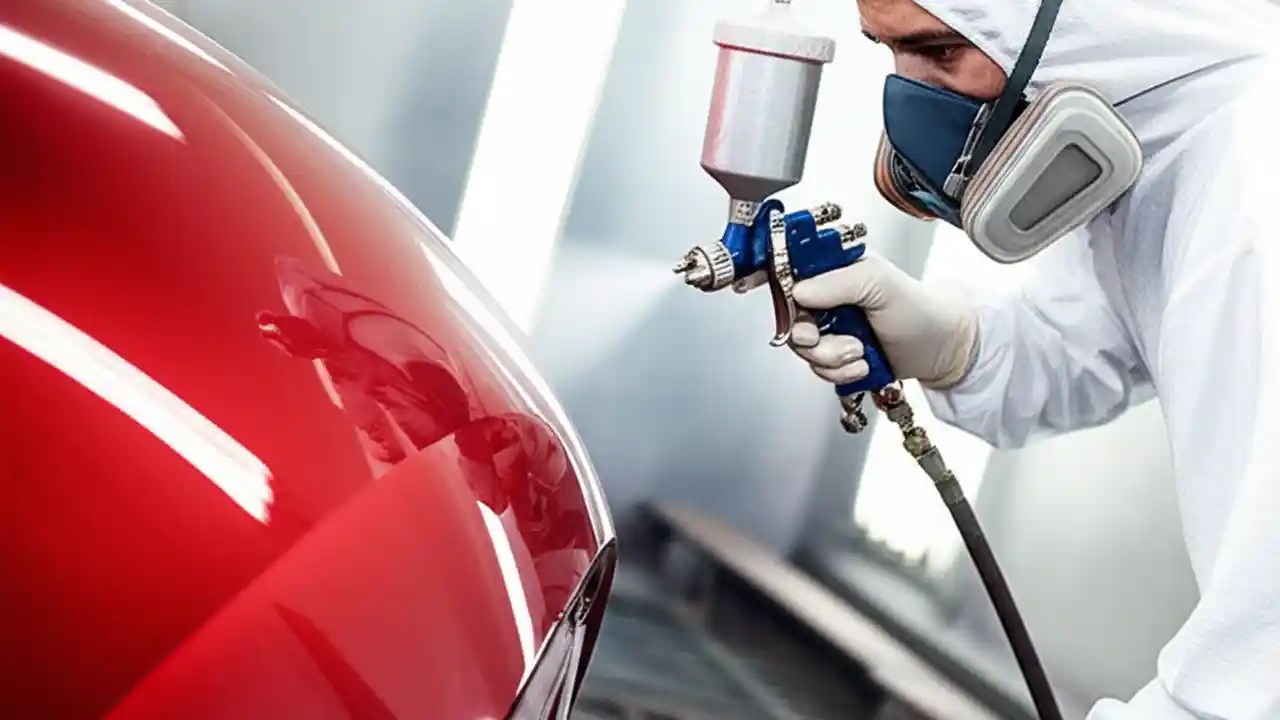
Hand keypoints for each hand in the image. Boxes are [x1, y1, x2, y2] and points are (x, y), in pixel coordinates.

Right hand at [789, 255, 978, 389]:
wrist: (942, 350)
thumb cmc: (920, 310)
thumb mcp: (879, 282)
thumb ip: (837, 281)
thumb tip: (798, 291)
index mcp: (834, 271)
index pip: (790, 276)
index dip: (782, 294)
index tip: (792, 310)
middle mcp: (827, 299)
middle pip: (791, 321)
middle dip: (813, 340)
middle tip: (835, 340)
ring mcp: (831, 329)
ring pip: (804, 351)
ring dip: (832, 359)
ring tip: (860, 352)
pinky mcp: (836, 356)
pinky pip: (819, 370)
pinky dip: (841, 373)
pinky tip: (862, 365)